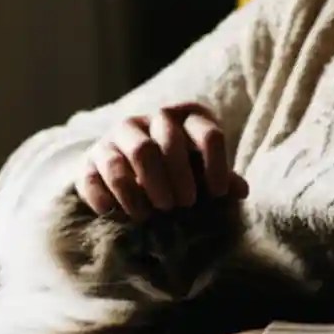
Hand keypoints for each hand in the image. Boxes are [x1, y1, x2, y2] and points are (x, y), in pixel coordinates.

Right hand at [76, 102, 249, 219]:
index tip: (215, 194)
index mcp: (184, 118)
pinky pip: (96, 172)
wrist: (121, 168)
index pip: (206, 132)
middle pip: (166, 140)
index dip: (215, 164)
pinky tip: (113, 213)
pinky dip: (104, 195)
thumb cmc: (174, 172)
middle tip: (181, 206)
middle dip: (177, 178)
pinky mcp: (91, 158)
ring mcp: (118, 135)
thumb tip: (241, 191)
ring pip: (135, 151)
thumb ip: (220, 179)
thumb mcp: (200, 172)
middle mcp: (150, 119)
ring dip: (144, 187)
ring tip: (149, 215)